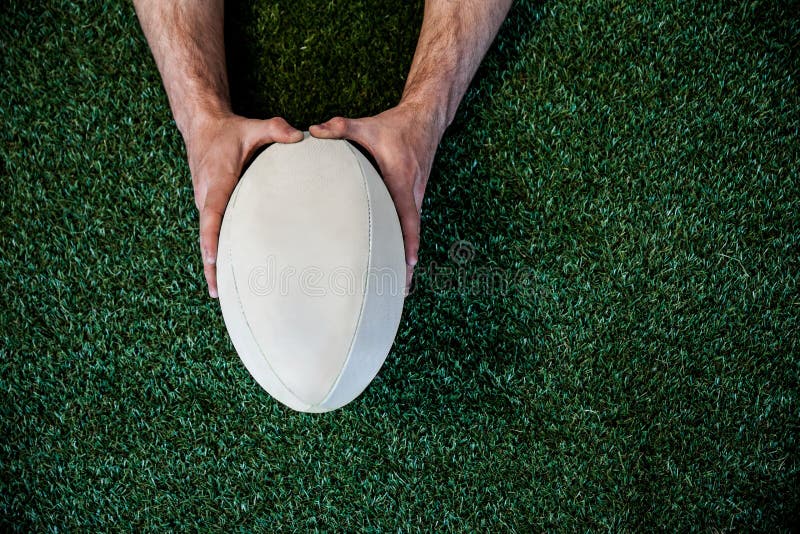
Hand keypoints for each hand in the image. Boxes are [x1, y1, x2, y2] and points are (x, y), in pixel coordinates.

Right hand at [184, 113, 303, 296]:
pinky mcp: (208, 204)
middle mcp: (205, 196)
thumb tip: (299, 136)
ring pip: (209, 236)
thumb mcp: (252, 127)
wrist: (202, 126)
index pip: (211, 215)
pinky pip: (211, 231)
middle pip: (207, 236)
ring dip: (213, 262)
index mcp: (216, 182)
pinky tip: (226, 271)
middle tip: (221, 294)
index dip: (211, 239)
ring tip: (223, 294)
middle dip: (211, 265)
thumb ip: (275, 129)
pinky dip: (216, 251)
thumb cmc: (228, 131)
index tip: (212, 261)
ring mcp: (204, 201)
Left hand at [309, 103, 442, 289]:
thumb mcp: (369, 126)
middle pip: (413, 233)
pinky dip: (407, 241)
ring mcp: (417, 194)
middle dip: (408, 262)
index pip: (408, 216)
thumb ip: (341, 128)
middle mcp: (414, 191)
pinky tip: (397, 258)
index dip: (408, 241)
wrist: (427, 118)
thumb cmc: (398, 126)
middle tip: (401, 290)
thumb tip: (313, 131)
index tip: (407, 264)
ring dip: (408, 255)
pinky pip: (411, 223)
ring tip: (400, 284)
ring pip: (413, 230)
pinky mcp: (415, 194)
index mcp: (402, 180)